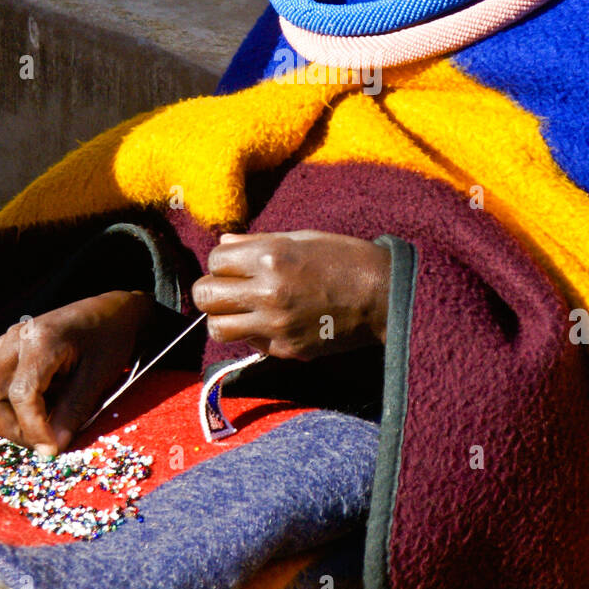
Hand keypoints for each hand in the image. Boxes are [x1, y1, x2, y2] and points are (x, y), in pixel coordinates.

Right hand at [0, 290, 155, 454]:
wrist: (112, 312)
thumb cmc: (111, 339)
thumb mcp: (98, 377)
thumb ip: (72, 412)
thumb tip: (52, 448)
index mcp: (40, 340)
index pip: (21, 395)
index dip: (33, 429)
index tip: (52, 450)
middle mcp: (14, 340)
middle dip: (13, 430)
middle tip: (45, 443)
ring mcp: (6, 344)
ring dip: (10, 421)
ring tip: (45, 427)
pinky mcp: (6, 351)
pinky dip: (13, 408)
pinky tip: (42, 408)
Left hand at [190, 231, 390, 362]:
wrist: (383, 297)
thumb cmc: (345, 259)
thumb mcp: (302, 238)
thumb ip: (257, 242)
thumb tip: (223, 243)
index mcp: (270, 258)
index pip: (215, 260)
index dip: (223, 261)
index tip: (236, 264)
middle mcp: (268, 293)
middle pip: (205, 296)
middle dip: (212, 289)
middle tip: (229, 288)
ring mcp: (275, 325)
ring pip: (218, 328)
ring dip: (223, 317)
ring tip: (240, 310)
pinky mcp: (286, 349)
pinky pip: (249, 344)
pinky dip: (251, 334)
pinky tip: (269, 322)